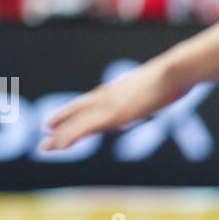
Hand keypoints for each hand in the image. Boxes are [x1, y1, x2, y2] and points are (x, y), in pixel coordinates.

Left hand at [40, 56, 189, 151]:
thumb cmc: (173, 76)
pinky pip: (85, 129)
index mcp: (115, 90)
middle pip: (76, 111)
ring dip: (59, 137)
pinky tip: (59, 146)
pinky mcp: (112, 116)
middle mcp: (106, 96)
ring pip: (75, 123)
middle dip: (60, 122)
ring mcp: (108, 106)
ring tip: (44, 148)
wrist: (174, 71)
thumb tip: (161, 93)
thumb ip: (150, 92)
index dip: (72, 110)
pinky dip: (70, 138)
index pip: (88, 102)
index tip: (62, 117)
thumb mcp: (157, 86)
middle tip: (45, 130)